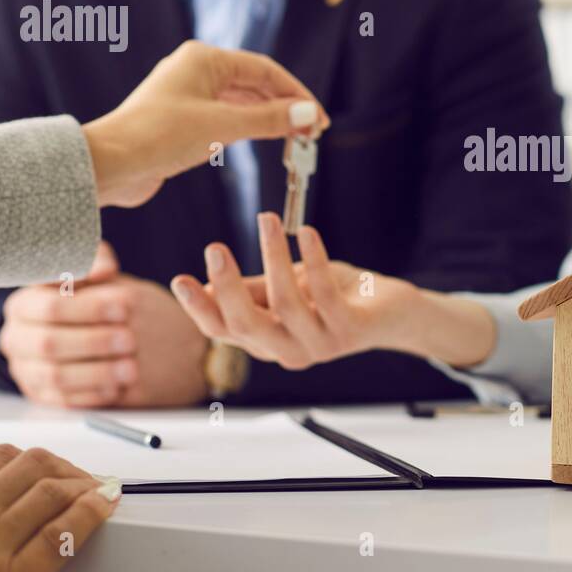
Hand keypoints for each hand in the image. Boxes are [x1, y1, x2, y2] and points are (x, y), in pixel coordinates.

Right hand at [0, 241, 208, 407]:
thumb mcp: (94, 272)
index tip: (125, 307)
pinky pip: (63, 400)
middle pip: (49, 343)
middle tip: (130, 340)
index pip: (50, 306)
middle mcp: (17, 336)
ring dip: (96, 373)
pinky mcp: (40, 393)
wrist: (89, 329)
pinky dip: (92, 394)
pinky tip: (117, 387)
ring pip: (55, 375)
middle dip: (94, 342)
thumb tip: (104, 269)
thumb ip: (97, 261)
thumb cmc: (92, 295)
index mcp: (23, 304)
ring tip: (131, 368)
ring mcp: (25, 368)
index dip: (89, 308)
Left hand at [0, 445, 118, 571]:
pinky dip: (17, 455)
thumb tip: (56, 542)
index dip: (94, 512)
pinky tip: (23, 462)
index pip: (63, 533)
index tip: (108, 501)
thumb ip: (23, 571)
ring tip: (66, 471)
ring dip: (57, 463)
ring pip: (27, 465)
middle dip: (84, 483)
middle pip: (52, 492)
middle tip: (97, 484)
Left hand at [82, 40, 329, 207]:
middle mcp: (197, 71)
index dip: (296, 95)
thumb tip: (309, 114)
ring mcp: (189, 96)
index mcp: (205, 59)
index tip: (318, 120)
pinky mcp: (183, 120)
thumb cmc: (159, 136)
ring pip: (242, 102)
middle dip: (286, 108)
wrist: (110, 165)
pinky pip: (227, 117)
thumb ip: (270, 119)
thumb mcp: (224, 126)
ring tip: (294, 140)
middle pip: (255, 85)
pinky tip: (264, 141)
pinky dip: (250, 128)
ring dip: (269, 119)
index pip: (265, 71)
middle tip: (311, 134)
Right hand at [171, 215, 415, 369]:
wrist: (391, 312)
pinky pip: (325, 294)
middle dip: (227, 287)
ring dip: (273, 258)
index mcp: (267, 340)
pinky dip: (314, 260)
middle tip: (214, 247)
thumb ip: (253, 289)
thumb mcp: (288, 288)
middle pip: (247, 326)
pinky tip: (307, 233)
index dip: (201, 309)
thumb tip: (210, 284)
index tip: (180, 279)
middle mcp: (289, 350)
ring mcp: (320, 344)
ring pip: (286, 306)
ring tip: (267, 220)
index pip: (224, 330)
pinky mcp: (349, 331)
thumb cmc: (335, 296)